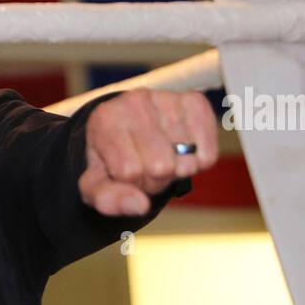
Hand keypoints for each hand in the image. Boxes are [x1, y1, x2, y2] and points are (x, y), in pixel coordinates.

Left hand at [79, 89, 217, 216]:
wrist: (128, 129)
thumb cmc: (111, 160)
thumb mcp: (96, 186)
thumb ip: (109, 200)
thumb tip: (140, 206)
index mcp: (105, 120)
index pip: (129, 172)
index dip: (132, 183)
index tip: (126, 173)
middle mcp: (134, 101)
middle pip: (160, 167)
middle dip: (154, 179)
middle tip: (146, 168)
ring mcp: (167, 98)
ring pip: (185, 161)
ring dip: (176, 170)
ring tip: (162, 157)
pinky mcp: (195, 102)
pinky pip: (207, 152)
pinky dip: (198, 163)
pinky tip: (183, 152)